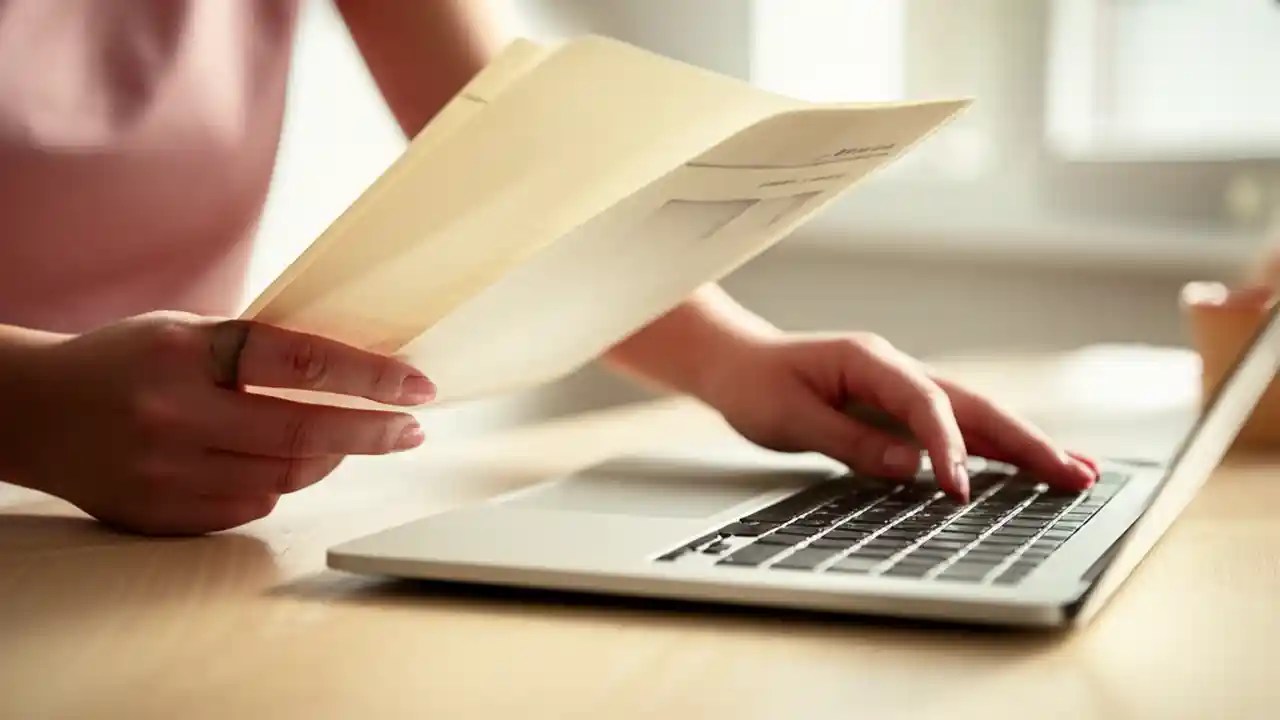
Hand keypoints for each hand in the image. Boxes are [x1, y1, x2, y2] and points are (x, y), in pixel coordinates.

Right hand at [0, 312, 434, 534]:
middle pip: (302, 433)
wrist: (32, 410)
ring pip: (282, 479)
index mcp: (186, 351)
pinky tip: (284, 466)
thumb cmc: (124, 361)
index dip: (369, 376)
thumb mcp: (188, 333)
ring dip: (329, 461)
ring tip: (351, 441)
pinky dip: (278, 487)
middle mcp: (174, 412)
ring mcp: (164, 470)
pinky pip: (248, 507)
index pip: (300, 363)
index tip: (416, 386)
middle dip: (372, 432)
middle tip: (411, 428)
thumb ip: (256, 353)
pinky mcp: (158, 514)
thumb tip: (352, 374)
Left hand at [700, 333, 1096, 501]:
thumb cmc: (756, 385)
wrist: (736, 363)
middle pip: (972, 405)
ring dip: (1024, 444)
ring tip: (1078, 472)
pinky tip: (1028, 466)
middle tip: (1074, 474)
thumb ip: (850, 442)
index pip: (924, 404)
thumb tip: (913, 468)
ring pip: (974, 416)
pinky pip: (956, 427)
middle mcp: (896, 370)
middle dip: (1025, 441)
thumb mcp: (790, 417)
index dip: (948, 447)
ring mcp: (902, 388)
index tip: (960, 490)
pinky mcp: (899, 408)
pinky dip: (994, 448)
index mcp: (869, 362)